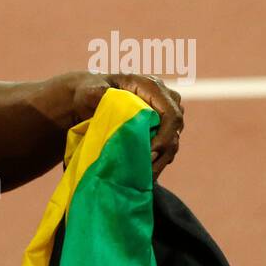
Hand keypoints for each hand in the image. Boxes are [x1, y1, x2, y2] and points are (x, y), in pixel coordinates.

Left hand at [68, 71, 184, 176]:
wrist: (89, 99)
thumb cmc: (89, 92)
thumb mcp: (89, 91)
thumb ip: (97, 93)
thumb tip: (104, 98)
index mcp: (151, 87)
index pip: (170, 112)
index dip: (165, 135)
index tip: (150, 153)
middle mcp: (164, 98)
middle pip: (175, 128)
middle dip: (164, 151)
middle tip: (147, 170)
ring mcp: (164, 113)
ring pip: (173, 139)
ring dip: (162, 160)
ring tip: (146, 177)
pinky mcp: (160, 127)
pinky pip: (166, 145)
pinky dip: (157, 160)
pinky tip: (145, 174)